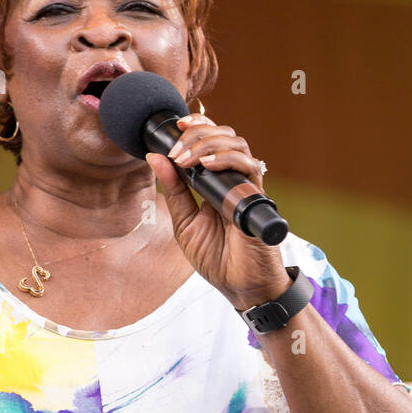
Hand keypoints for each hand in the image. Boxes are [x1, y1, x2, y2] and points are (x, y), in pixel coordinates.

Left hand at [145, 114, 289, 311]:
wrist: (239, 287)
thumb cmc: (217, 259)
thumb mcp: (184, 223)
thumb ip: (173, 190)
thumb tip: (155, 158)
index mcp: (215, 183)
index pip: (211, 141)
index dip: (198, 126)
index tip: (177, 126)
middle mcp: (233, 180)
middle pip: (224, 135)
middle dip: (197, 135)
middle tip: (176, 150)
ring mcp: (246, 187)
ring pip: (238, 145)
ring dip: (209, 144)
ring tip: (187, 160)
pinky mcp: (257, 198)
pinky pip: (249, 168)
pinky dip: (228, 160)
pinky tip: (209, 165)